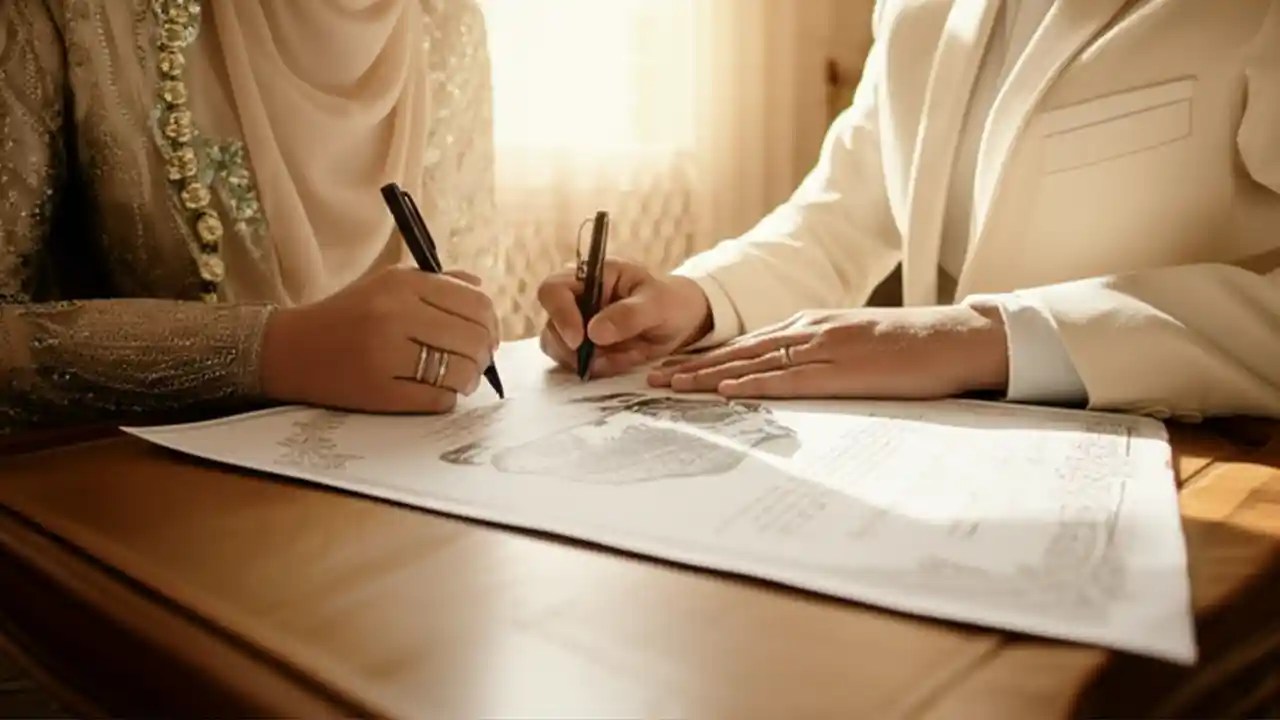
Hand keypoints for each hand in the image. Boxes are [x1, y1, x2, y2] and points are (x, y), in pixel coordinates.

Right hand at [260, 266, 498, 412]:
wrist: (290, 349)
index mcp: (403, 284)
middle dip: (484, 354)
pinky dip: (447, 398)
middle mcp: (396, 315)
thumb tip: (481, 288)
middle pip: (474, 339)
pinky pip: (439, 399)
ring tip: (459, 378)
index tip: (487, 335)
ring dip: (469, 379)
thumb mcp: (388, 283)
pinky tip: (436, 390)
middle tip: (476, 361)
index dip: (491, 324)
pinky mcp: (380, 393)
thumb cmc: (347, 314)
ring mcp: (387, 356)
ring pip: (460, 371)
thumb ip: (437, 283)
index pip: (475, 304)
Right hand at [537, 259, 712, 377]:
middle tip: (601, 358)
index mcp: (592, 275)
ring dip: (583, 360)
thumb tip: (593, 332)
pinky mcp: (582, 346)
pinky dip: (592, 368)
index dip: (560, 314)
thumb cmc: (670, 302)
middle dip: (572, 347)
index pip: (554, 289)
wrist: (682, 321)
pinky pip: (572, 362)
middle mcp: (577, 297)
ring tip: (620, 358)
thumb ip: (629, 315)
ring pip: (556, 346)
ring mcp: (577, 322)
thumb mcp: (658, 304)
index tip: (580, 340)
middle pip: (550, 323)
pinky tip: (618, 362)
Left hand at [648, 304, 1008, 398]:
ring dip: (708, 375)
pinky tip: (726, 389)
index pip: (749, 342)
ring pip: (753, 361)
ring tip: (670, 386)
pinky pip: (790, 379)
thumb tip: (794, 375)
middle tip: (651, 376)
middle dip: (692, 364)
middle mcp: (811, 331)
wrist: (958, 337)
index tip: (674, 366)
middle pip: (739, 349)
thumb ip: (825, 355)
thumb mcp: (860, 344)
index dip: (708, 355)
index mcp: (814, 325)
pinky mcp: (843, 371)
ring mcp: (825, 349)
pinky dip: (754, 383)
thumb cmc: (914, 347)